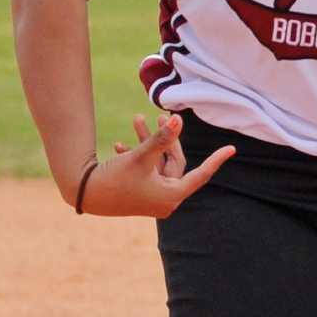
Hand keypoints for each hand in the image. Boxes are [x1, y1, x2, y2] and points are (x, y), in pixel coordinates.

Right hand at [74, 114, 233, 218]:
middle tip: (161, 116)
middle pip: (175, 162)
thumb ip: (162, 138)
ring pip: (159, 164)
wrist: (85, 193)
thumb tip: (180, 120)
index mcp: (172, 194)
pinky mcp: (140, 195)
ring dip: (149, 143)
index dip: (216, 159)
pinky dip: (140, 157)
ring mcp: (153, 199)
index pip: (201, 174)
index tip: (231, 148)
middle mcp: (166, 200)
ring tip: (137, 120)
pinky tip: (121, 144)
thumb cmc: (115, 178)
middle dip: (167, 139)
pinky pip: (147, 172)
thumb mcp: (141, 156)